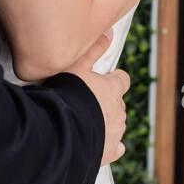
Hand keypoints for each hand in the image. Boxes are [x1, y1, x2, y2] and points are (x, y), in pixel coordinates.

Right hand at [64, 30, 128, 165]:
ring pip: (117, 124)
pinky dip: (110, 145)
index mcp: (112, 89)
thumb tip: (109, 31)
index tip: (101, 81)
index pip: (122, 80)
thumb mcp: (76, 66)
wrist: (61, 131)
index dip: (113, 79)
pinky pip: (117, 147)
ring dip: (106, 122)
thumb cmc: (67, 95)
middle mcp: (119, 110)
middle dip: (106, 102)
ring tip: (85, 122)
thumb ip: (92, 49)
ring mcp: (116, 132)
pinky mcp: (109, 151)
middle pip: (118, 103)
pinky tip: (98, 143)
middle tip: (85, 102)